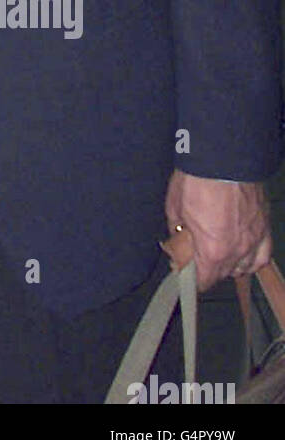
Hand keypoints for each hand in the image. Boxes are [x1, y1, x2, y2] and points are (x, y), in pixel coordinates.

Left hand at [163, 169, 271, 291]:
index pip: (204, 281)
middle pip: (224, 274)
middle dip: (209, 269)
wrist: (223, 158)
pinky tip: (244, 252)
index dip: (192, 280)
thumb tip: (178, 243)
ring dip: (231, 265)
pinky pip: (263, 254)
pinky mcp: (265, 227)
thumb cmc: (196, 180)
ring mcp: (255, 240)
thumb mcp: (174, 208)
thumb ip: (178, 233)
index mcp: (213, 250)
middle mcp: (238, 251)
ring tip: (219, 253)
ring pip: (245, 267)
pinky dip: (253, 258)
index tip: (185, 273)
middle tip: (197, 255)